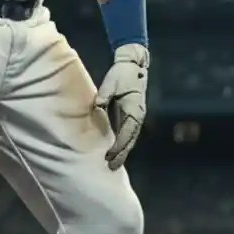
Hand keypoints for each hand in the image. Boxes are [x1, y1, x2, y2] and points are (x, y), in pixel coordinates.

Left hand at [95, 43, 148, 169]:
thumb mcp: (110, 83)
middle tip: (111, 167)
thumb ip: (104, 96)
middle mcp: (137, 116)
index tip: (109, 155)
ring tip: (113, 164)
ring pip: (130, 138)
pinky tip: (116, 151)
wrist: (133, 66)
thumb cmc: (121, 74)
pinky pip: (128, 133)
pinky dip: (123, 144)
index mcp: (134, 110)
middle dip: (121, 154)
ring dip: (123, 151)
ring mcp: (136, 116)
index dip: (118, 146)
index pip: (126, 133)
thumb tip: (96, 108)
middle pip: (130, 140)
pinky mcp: (132, 115)